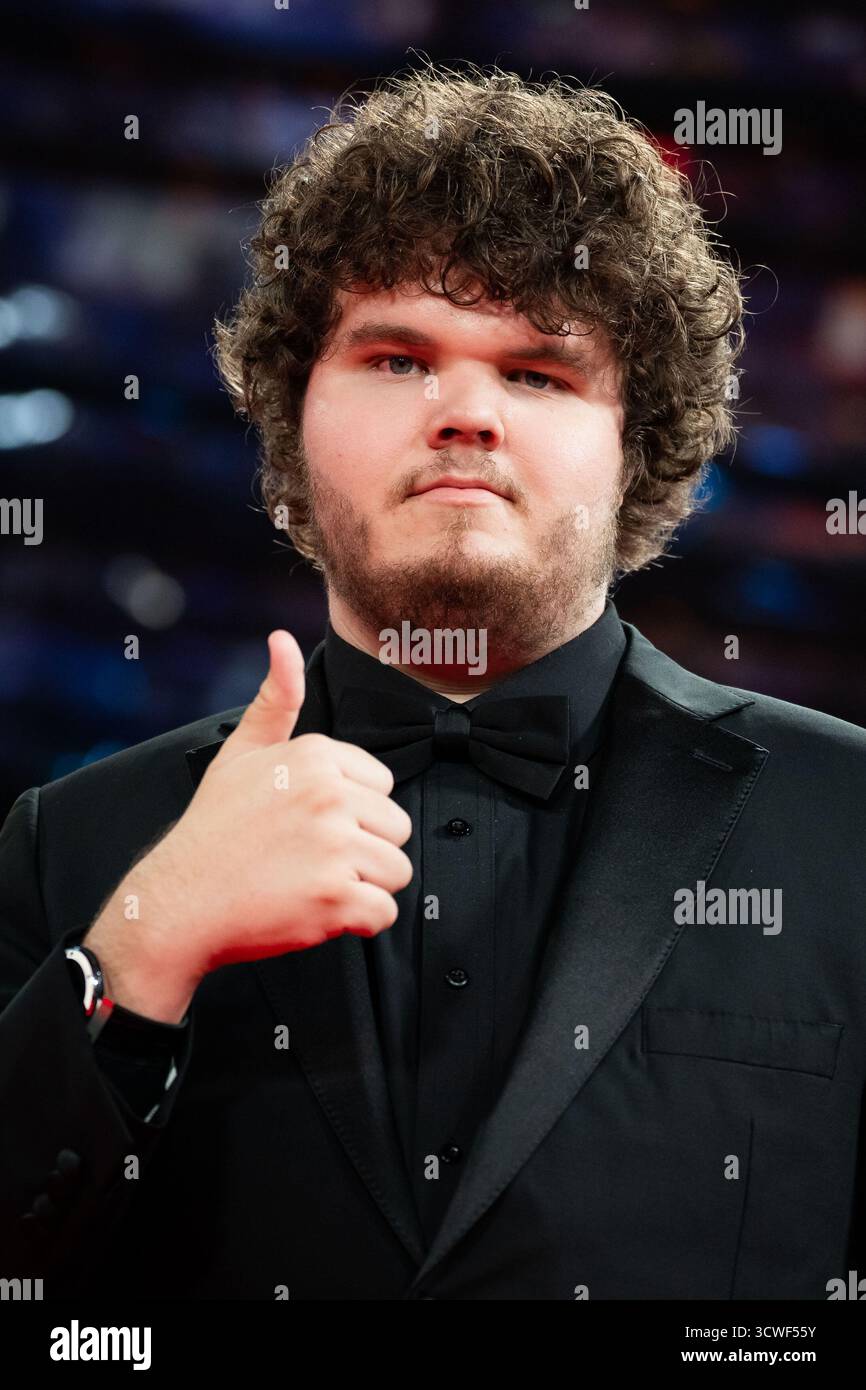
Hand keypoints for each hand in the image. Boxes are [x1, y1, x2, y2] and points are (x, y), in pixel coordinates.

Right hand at [86, 630, 412, 1018]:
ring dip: (363, 886)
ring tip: (313, 883)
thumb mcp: (241, 752)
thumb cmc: (214, 829)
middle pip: (396, 829)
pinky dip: (357, 922)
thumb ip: (276, 698)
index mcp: (317, 756)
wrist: (178, 901)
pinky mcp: (335, 898)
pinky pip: (383, 913)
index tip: (308, 824)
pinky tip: (316, 910)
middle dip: (363, 850)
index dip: (352, 812)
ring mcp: (333, 847)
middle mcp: (329, 795)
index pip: (383, 786)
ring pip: (397, 871)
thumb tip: (283, 640)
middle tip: (309, 859)